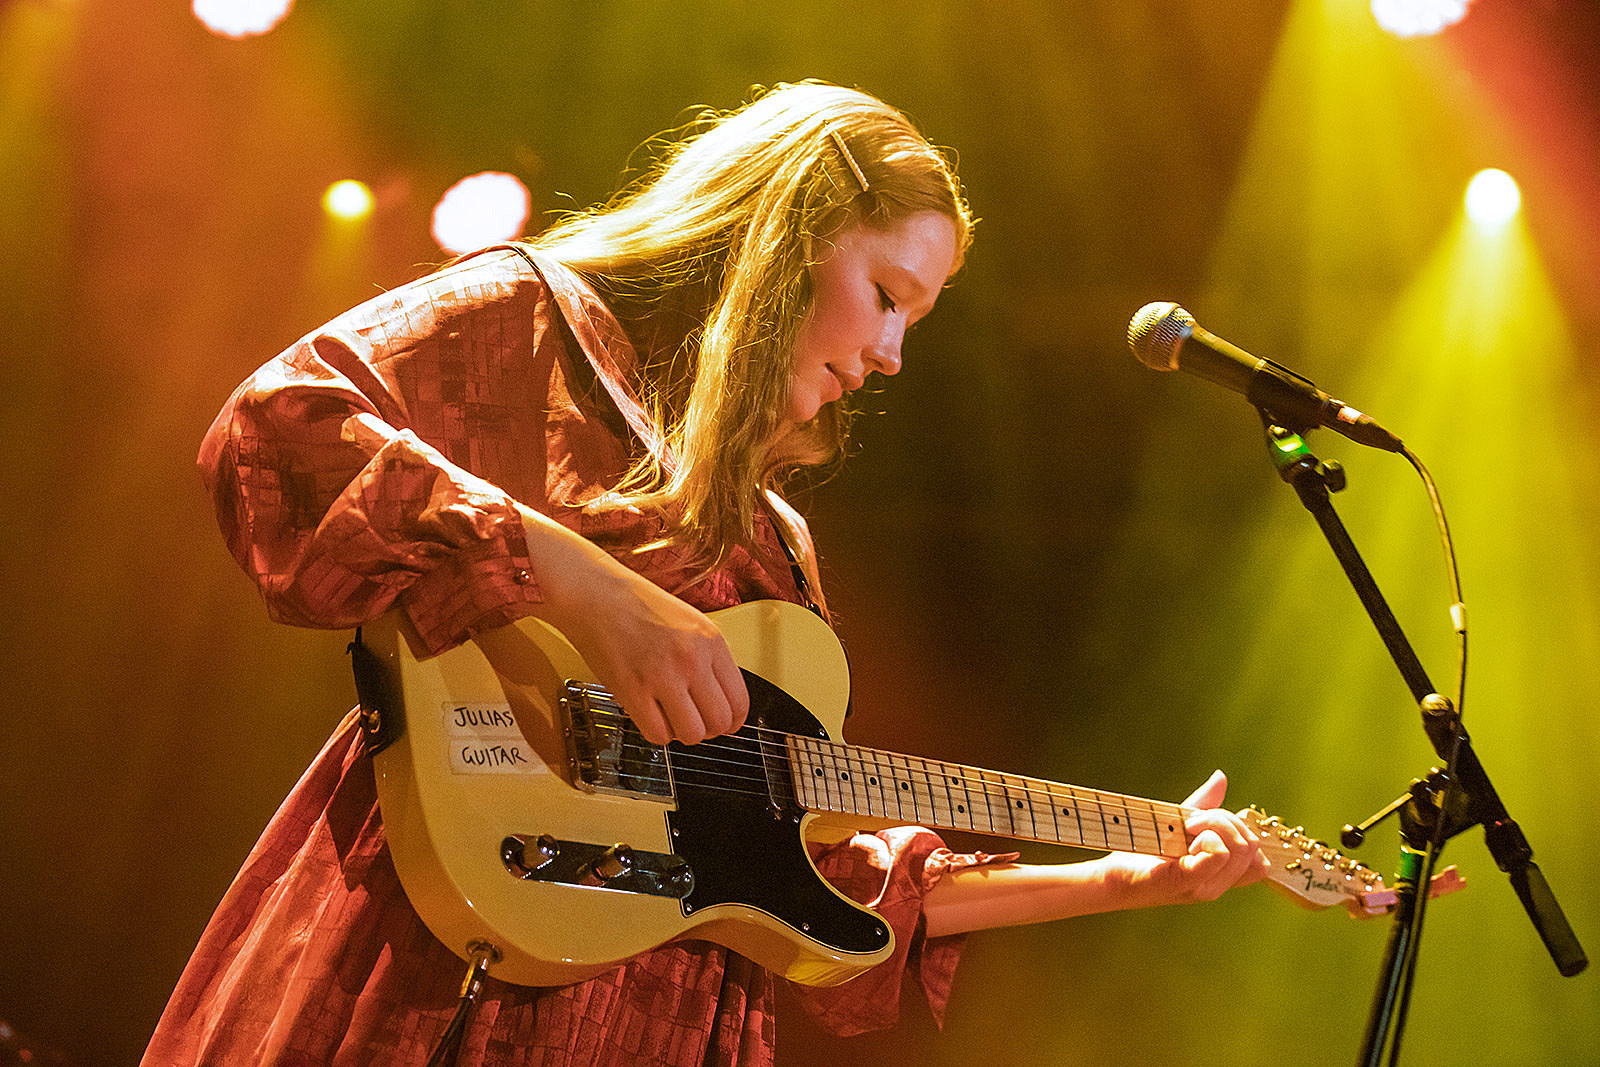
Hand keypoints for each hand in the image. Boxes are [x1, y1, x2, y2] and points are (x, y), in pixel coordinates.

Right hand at [520, 506, 748, 746]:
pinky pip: (658, 735)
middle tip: (695, 721)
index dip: (732, 721)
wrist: (595, 595)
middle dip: (710, 729)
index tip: (724, 724)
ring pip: (692, 734)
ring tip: (671, 717)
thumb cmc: (638, 606)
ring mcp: (662, 677)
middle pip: (719, 723)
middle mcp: (691, 660)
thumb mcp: (691, 624)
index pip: (740, 701)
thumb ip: (710, 660)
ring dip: (683, 733)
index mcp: (710, 642)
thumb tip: (721, 700)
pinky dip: (657, 733)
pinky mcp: (632, 691)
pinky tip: (651, 714)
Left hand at [1101, 770, 1267, 906]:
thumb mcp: (1177, 824)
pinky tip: (1185, 835)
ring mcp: (1204, 887)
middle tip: (1190, 821)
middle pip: (1252, 846)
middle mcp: (1217, 885)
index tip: (1208, 824)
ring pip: (1241, 847)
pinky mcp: (1186, 881)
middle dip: (1226, 821)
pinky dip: (1207, 835)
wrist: (1109, 876)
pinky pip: (1219, 854)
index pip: (1260, 863)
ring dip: (1215, 824)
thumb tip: (1222, 777)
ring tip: (1186, 826)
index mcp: (1218, 875)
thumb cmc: (1140, 852)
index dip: (1243, 834)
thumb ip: (1204, 805)